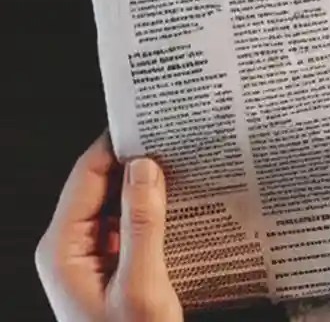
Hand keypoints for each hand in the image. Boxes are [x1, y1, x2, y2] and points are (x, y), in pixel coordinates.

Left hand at [36, 131, 182, 321]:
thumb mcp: (142, 285)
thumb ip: (143, 224)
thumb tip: (144, 168)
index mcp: (62, 248)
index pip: (86, 176)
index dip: (118, 145)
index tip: (151, 124)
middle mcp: (69, 249)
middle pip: (102, 187)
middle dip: (139, 165)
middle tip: (178, 143)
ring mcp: (89, 259)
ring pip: (118, 206)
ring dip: (150, 191)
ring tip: (188, 171)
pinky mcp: (110, 269)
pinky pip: (130, 229)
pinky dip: (155, 215)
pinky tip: (184, 209)